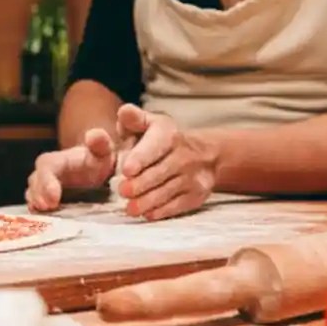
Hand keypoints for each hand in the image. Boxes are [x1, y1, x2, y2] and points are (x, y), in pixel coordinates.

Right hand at [25, 128, 117, 211]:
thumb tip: (93, 135)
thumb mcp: (103, 150)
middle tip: (49, 208)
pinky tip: (49, 224)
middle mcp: (44, 174)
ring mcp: (42, 190)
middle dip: (39, 196)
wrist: (96, 174)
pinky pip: (36, 209)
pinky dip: (40, 216)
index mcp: (56, 160)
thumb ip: (100, 142)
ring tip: (47, 216)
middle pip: (34, 184)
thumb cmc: (97, 161)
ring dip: (38, 206)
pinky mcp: (45, 203)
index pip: (45, 168)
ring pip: (32, 196)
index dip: (46, 182)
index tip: (55, 198)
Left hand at [116, 104, 218, 220]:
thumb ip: (133, 119)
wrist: (204, 154)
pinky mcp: (196, 195)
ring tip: (130, 208)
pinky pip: (178, 205)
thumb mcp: (148, 124)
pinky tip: (148, 214)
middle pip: (160, 173)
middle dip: (140, 184)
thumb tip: (124, 111)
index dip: (141, 158)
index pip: (154, 147)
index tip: (127, 169)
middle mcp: (184, 155)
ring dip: (148, 201)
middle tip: (122, 191)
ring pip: (168, 191)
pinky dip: (162, 211)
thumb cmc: (160, 139)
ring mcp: (192, 176)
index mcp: (168, 135)